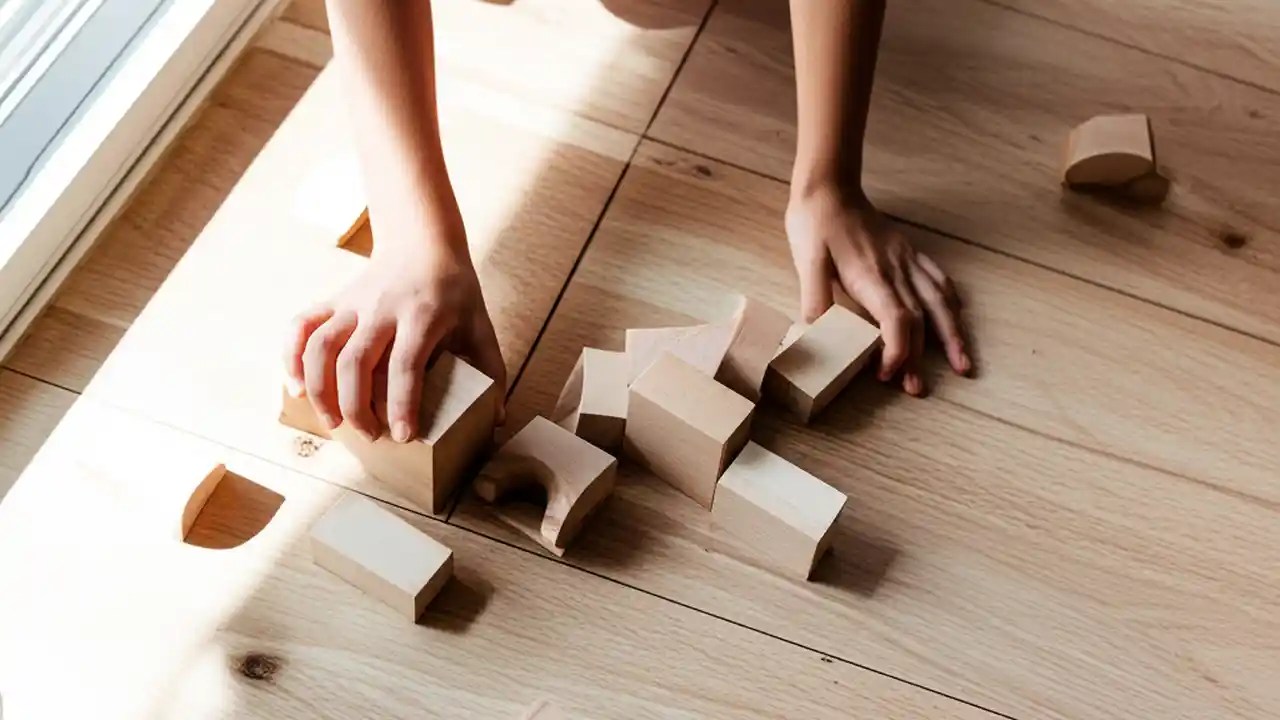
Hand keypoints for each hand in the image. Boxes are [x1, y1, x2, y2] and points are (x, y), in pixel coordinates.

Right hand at [283, 235, 505, 441]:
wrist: (423, 242)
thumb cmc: (454, 292)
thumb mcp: (480, 325)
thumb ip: (491, 372)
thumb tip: (495, 420)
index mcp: (423, 314)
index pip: (406, 364)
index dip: (402, 403)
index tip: (402, 436)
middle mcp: (382, 307)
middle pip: (356, 360)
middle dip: (356, 406)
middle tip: (368, 435)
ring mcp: (353, 302)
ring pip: (322, 346)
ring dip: (320, 388)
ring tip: (332, 422)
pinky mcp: (334, 300)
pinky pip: (302, 326)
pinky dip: (292, 356)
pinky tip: (296, 387)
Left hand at [785, 185, 970, 395]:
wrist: (829, 188)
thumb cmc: (815, 224)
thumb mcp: (806, 261)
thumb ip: (814, 297)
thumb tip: (818, 334)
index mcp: (871, 276)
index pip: (898, 320)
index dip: (898, 350)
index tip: (887, 374)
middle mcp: (896, 271)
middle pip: (920, 320)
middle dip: (921, 358)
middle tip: (918, 389)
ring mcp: (906, 260)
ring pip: (939, 302)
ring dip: (951, 336)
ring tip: (963, 364)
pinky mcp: (907, 253)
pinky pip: (938, 280)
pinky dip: (951, 303)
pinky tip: (957, 316)